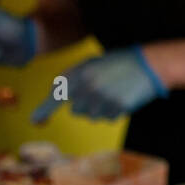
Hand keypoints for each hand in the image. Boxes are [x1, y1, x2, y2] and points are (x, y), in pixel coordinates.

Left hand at [31, 46, 167, 123]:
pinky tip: (123, 98)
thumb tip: (61, 97)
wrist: (149, 65)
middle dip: (86, 104)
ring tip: (114, 92)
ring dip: (101, 109)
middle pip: (77, 110)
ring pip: (93, 116)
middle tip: (102, 90)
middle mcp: (87, 87)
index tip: (35, 121)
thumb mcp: (93, 64)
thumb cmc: (120, 63)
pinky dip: (114, 112)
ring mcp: (102, 99)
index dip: (44, 110)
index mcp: (80, 73)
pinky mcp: (116, 108)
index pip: (56, 95)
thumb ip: (75, 78)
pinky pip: (109, 119)